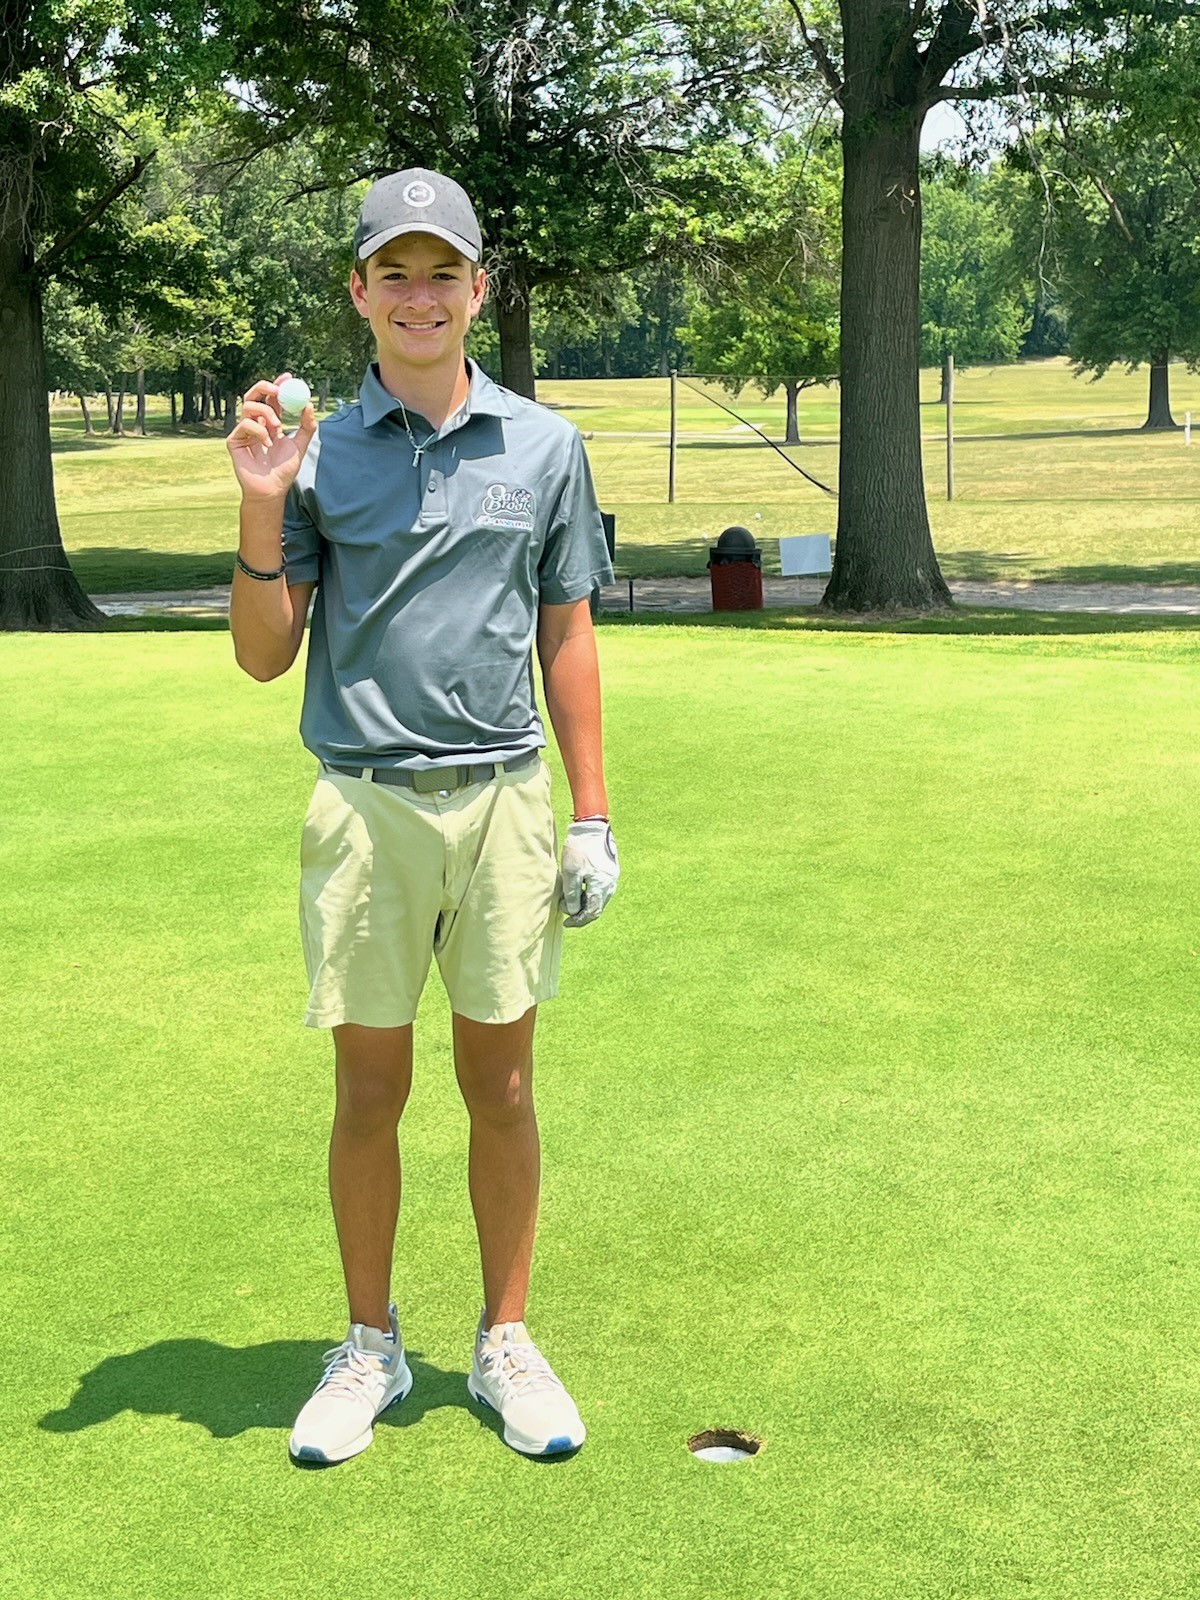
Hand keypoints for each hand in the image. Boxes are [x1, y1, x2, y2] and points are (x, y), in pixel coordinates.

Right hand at [225, 372, 316, 499]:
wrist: (272, 490)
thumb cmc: (284, 470)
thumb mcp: (300, 446)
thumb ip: (307, 427)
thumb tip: (309, 405)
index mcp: (270, 422)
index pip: (271, 398)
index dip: (278, 385)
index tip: (288, 377)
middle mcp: (255, 423)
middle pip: (253, 395)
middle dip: (265, 387)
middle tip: (277, 389)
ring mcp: (243, 431)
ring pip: (249, 407)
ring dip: (266, 413)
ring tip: (278, 428)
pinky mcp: (234, 441)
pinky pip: (245, 425)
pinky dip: (259, 431)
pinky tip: (266, 445)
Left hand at [559, 820, 618, 927]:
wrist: (591, 827)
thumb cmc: (579, 848)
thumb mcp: (570, 872)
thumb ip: (572, 894)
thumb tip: (572, 911)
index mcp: (601, 886)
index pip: (592, 912)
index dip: (579, 920)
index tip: (567, 922)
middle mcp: (610, 884)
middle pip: (597, 908)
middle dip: (581, 913)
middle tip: (566, 910)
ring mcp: (612, 878)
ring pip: (599, 899)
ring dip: (585, 903)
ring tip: (570, 899)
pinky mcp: (610, 871)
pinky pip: (601, 889)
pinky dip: (589, 894)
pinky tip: (579, 889)